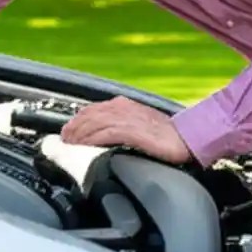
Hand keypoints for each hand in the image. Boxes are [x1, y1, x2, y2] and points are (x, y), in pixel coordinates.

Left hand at [60, 96, 193, 164]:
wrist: (187, 137)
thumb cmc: (166, 135)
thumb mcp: (139, 124)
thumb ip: (121, 125)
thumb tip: (103, 136)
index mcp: (123, 105)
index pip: (91, 109)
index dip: (76, 120)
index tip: (68, 132)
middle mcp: (122, 108)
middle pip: (88, 115)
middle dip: (73, 128)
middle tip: (64, 141)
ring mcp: (126, 118)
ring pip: (93, 123)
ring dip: (78, 135)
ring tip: (69, 146)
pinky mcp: (131, 131)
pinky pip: (104, 133)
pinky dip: (91, 140)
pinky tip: (83, 147)